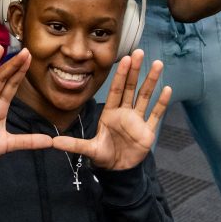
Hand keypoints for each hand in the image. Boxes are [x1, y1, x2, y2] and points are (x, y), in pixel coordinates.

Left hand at [52, 53, 170, 170]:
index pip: (116, 90)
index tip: (124, 59)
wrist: (118, 169)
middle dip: (135, 71)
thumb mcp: (88, 149)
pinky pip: (156, 114)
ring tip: (157, 64)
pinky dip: (161, 103)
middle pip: (131, 88)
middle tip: (139, 52)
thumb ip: (73, 144)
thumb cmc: (103, 155)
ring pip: (145, 96)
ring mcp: (137, 120)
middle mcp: (125, 113)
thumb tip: (53, 142)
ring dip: (151, 81)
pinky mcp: (148, 131)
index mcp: (110, 113)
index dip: (120, 75)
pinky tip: (167, 89)